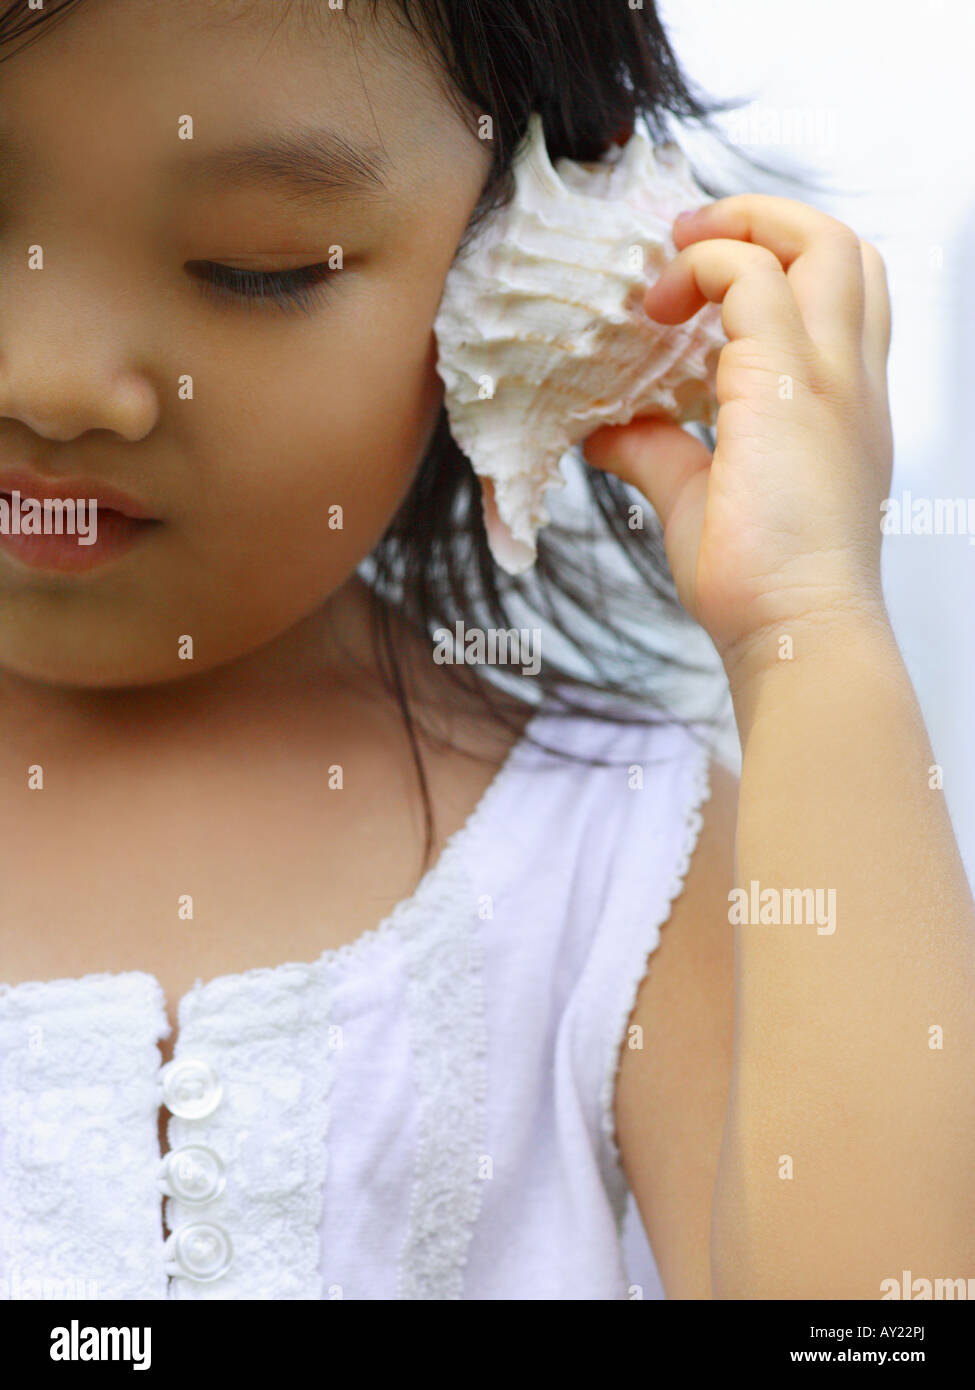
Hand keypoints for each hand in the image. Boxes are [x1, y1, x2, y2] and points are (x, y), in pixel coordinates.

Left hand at [581, 194, 894, 688]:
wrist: (791, 630)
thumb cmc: (757, 583)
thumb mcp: (697, 500)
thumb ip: (658, 454)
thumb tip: (608, 433)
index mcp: (842, 407)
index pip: (843, 299)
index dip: (781, 266)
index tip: (705, 287)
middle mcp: (850, 382)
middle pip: (847, 249)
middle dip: (769, 220)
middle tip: (690, 240)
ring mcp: (830, 378)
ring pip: (823, 242)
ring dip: (743, 228)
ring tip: (676, 255)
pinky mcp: (787, 384)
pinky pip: (751, 280)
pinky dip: (704, 270)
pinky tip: (660, 307)